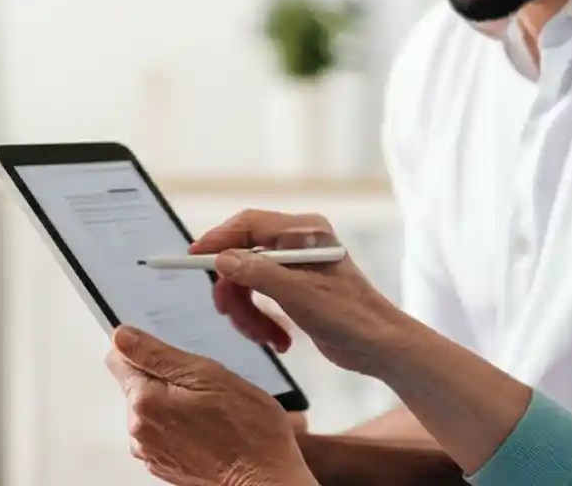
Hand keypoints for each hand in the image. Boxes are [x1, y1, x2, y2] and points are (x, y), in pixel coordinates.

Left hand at [105, 325, 314, 485]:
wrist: (264, 477)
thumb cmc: (247, 427)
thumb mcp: (207, 374)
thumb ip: (158, 354)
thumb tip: (122, 336)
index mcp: (145, 400)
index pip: (118, 359)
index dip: (143, 350)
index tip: (170, 356)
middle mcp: (139, 429)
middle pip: (137, 385)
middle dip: (166, 379)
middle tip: (203, 386)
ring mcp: (150, 451)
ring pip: (152, 409)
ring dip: (174, 404)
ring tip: (209, 410)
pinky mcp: (163, 466)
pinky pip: (163, 433)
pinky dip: (180, 427)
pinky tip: (208, 429)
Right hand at [191, 210, 408, 375]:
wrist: (378, 345)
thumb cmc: (349, 315)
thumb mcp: (298, 294)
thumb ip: (258, 273)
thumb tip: (222, 259)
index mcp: (303, 232)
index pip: (248, 225)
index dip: (218, 239)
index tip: (192, 258)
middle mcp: (298, 244)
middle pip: (243, 257)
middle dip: (236, 291)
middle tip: (230, 316)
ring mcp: (295, 267)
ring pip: (248, 283)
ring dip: (250, 314)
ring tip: (266, 338)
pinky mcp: (294, 291)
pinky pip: (261, 300)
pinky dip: (262, 322)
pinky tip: (280, 341)